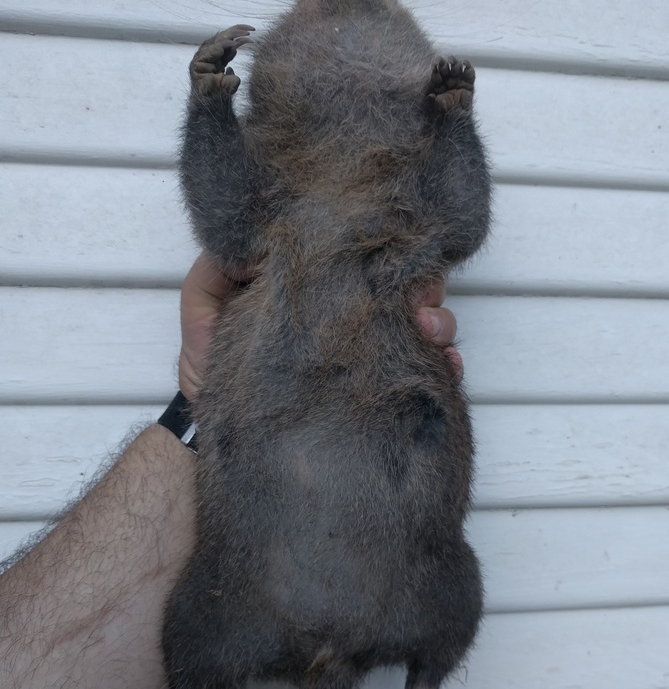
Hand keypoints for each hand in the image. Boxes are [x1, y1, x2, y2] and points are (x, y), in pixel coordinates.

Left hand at [179, 257, 462, 400]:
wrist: (223, 444)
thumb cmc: (214, 374)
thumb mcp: (202, 313)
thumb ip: (215, 271)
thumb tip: (252, 244)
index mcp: (318, 294)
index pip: (362, 260)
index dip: (383, 250)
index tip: (391, 252)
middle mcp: (351, 323)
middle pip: (406, 289)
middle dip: (423, 286)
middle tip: (419, 297)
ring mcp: (370, 360)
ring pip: (427, 328)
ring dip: (438, 324)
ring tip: (430, 332)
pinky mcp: (383, 398)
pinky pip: (429, 379)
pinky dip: (445, 369)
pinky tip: (445, 366)